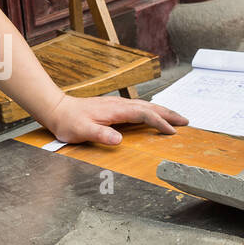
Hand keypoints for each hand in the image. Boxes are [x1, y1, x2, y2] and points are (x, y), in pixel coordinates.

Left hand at [41, 94, 187, 145]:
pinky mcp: (114, 108)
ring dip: (162, 111)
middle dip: (169, 113)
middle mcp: (119, 105)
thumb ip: (101, 134)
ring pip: (145, 106)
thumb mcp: (82, 131)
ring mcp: (117, 105)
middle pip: (150, 106)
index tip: (172, 132)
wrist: (57, 109)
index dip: (159, 123)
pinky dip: (151, 111)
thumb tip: (119, 139)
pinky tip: (153, 115)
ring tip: (175, 118)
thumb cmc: (69, 122)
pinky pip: (138, 108)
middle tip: (186, 121)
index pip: (144, 114)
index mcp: (116, 110)